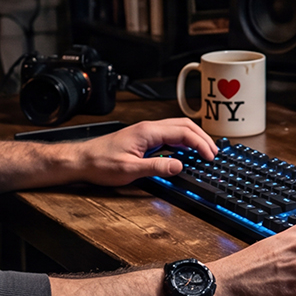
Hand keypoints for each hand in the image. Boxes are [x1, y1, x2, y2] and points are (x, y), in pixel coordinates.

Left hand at [63, 118, 216, 186]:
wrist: (82, 160)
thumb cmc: (100, 163)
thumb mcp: (130, 170)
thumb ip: (157, 167)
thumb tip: (179, 166)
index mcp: (147, 131)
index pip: (182, 132)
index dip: (200, 144)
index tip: (210, 155)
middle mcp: (148, 127)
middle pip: (184, 125)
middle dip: (201, 137)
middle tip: (213, 152)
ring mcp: (145, 131)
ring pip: (177, 128)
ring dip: (193, 137)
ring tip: (204, 150)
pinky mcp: (143, 138)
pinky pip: (168, 134)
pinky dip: (182, 141)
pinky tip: (185, 151)